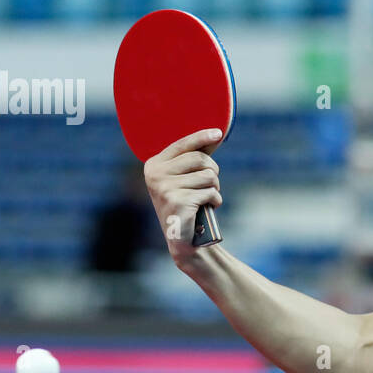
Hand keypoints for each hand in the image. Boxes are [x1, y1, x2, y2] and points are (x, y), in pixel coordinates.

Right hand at [143, 128, 222, 264]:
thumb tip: (215, 135)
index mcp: (154, 165)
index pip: (182, 144)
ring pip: (208, 175)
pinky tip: (206, 208)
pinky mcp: (178, 201)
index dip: (202, 137)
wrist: (184, 240)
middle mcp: (155, 174)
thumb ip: (195, 158)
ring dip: (215, 187)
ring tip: (206, 198)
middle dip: (213, 171)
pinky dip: (215, 200)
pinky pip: (210, 192)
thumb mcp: (185, 179)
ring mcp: (165, 188)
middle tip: (212, 184)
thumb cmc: (187, 206)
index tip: (218, 132)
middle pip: (200, 159)